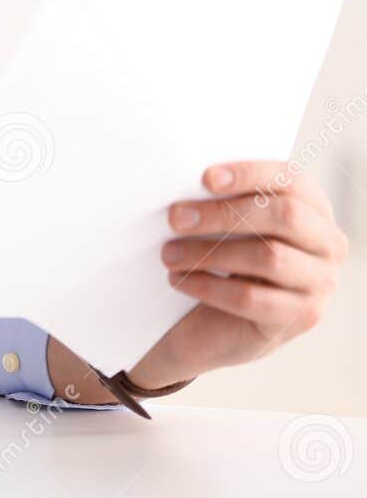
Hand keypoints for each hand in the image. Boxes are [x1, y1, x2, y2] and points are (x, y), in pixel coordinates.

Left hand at [130, 159, 347, 387]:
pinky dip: (209, 287)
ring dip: (209, 253)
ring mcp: (320, 282)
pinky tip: (179, 280)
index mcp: (313, 208)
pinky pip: (252, 299)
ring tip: (169, 254)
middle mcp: (328, 243)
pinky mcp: (303, 317)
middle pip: (285, 216)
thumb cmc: (223, 260)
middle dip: (224, 214)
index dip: (249, 175)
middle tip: (176, 218)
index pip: (290, 180)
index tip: (206, 178)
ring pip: (269, 257)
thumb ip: (223, 200)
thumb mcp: (227, 226)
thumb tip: (183, 179)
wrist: (216, 322)